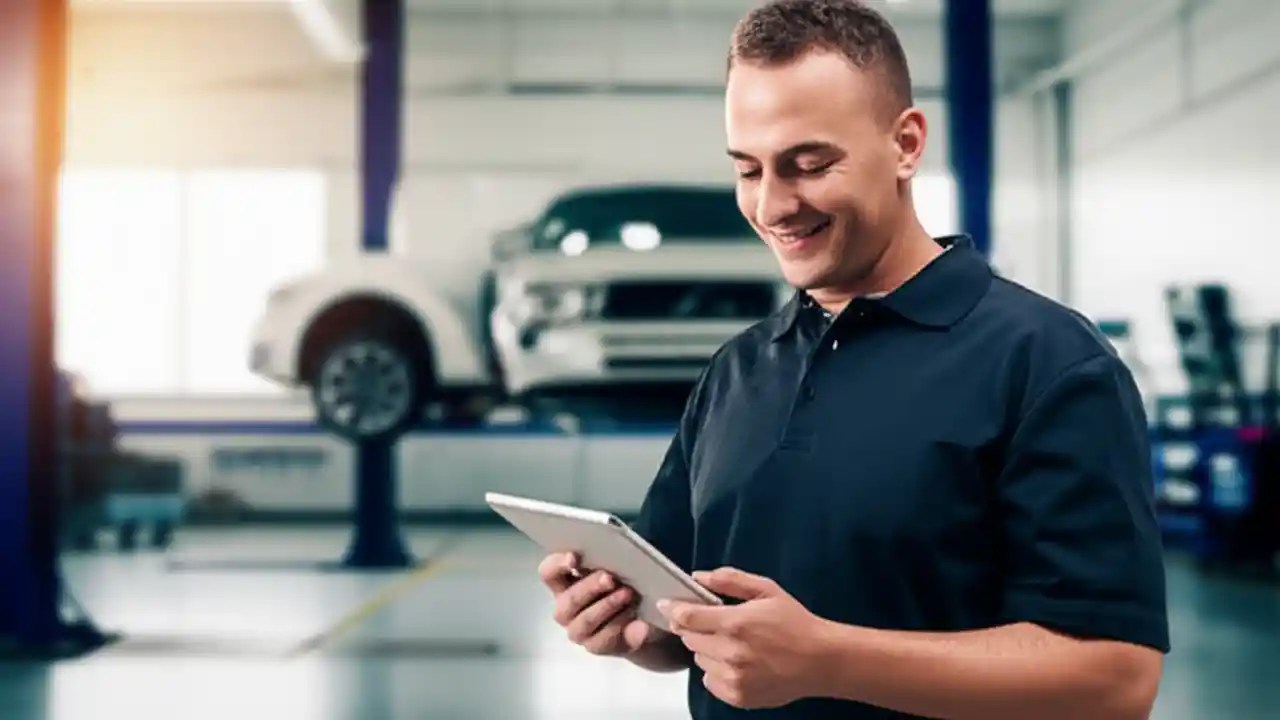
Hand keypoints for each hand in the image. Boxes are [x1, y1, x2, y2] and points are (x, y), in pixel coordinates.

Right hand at [538, 551, 655, 656]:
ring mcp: (578, 631)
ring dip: (607, 606)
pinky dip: (622, 626)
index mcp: (564, 583)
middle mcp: (565, 609)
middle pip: (568, 599)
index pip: (549, 572)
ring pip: (585, 621)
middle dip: (590, 587)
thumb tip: (608, 568)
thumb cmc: (622, 586)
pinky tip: (637, 619)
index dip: (557, 565)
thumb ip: (608, 564)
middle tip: (610, 578)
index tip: (574, 558)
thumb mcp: (617, 570)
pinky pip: (604, 639)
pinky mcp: (596, 647)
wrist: (643, 621)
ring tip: (628, 594)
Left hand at [658, 567, 830, 709]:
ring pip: (699, 660)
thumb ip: (730, 580)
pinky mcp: (737, 696)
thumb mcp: (766, 590)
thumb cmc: (795, 623)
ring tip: (733, 644)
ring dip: (707, 650)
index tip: (666, 605)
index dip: (673, 609)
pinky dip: (716, 671)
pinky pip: (709, 681)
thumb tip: (699, 577)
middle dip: (695, 628)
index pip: (688, 617)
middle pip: (689, 638)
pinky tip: (737, 662)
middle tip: (714, 623)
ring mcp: (733, 677)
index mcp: (736, 623)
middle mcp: (731, 652)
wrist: (820, 661)